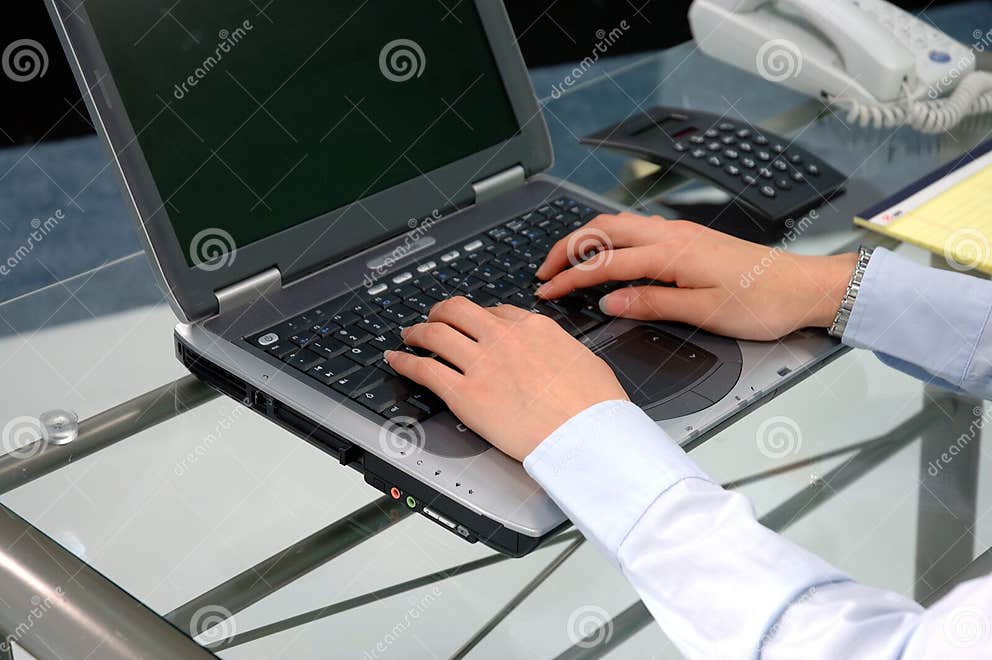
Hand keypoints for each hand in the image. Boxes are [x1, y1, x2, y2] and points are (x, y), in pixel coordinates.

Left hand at [384, 297, 627, 460]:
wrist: (587, 435)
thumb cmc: (594, 407)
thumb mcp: (582, 360)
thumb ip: (558, 351)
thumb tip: (555, 356)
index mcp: (534, 327)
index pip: (495, 311)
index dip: (478, 316)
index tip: (471, 323)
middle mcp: (503, 337)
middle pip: (458, 311)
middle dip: (441, 313)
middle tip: (433, 319)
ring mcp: (481, 364)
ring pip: (435, 334)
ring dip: (417, 332)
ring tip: (409, 336)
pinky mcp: (465, 394)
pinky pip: (424, 370)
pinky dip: (404, 362)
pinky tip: (396, 360)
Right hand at [535, 213, 857, 340]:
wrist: (803, 287)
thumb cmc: (762, 302)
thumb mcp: (702, 312)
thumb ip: (651, 303)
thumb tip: (611, 302)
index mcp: (671, 252)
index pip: (604, 263)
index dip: (570, 278)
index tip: (547, 292)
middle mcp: (672, 234)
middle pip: (603, 230)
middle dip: (566, 248)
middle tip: (543, 272)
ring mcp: (681, 232)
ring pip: (619, 225)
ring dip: (587, 240)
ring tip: (566, 263)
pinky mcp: (689, 237)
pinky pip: (637, 229)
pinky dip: (610, 239)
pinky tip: (608, 256)